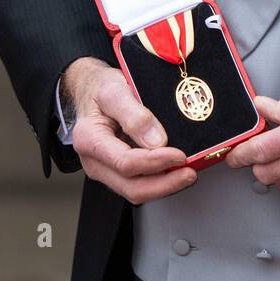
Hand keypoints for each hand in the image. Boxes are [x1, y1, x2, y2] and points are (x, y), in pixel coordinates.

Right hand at [62, 56, 196, 203]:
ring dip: (165, 186)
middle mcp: (95, 161)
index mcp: (89, 140)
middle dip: (165, 184)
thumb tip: (156, 140)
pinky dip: (161, 181)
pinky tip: (176, 171)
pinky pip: (140, 184)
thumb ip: (133, 114)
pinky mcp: (118, 172)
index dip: (155, 162)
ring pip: (137, 191)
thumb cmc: (100, 89)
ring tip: (188, 173)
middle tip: (189, 173)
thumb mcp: (114, 90)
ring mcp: (106, 170)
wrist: (93, 90)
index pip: (125, 162)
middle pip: (132, 187)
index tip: (179, 155)